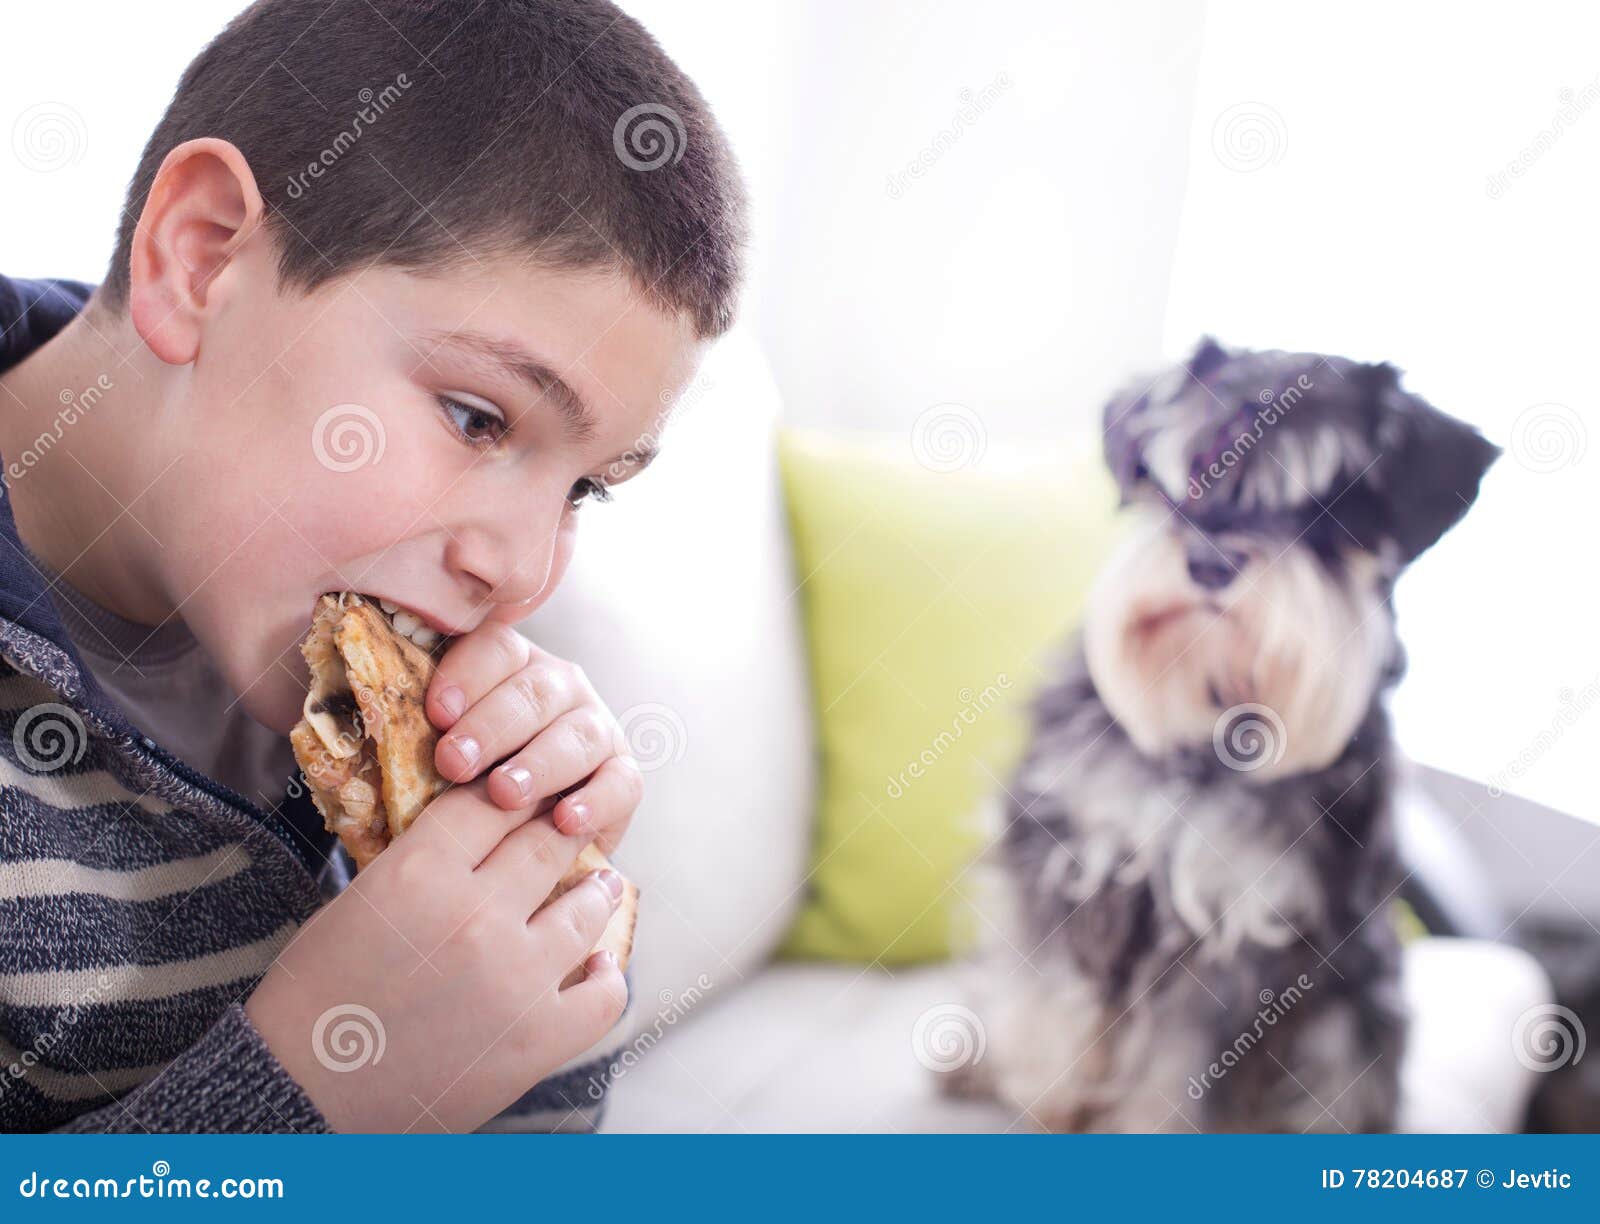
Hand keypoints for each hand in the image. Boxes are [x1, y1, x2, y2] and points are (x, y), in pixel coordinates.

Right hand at [246, 777, 629, 1132]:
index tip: (532, 791)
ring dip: (597, 892)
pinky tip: (601, 964)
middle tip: (578, 826)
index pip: (492, 802)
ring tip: (602, 885)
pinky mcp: (536, 1038)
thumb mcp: (359, 901)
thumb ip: (424, 862)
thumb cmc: (315, 996)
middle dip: (564, 829)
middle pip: (546, 843)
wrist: (298, 1094)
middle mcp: (476, 916)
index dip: (516, 791)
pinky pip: (602, 995)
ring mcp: (515, 978)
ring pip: (586, 909)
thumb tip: (482, 837)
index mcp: (420, 872)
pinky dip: (607, 975)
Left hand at [424, 624, 640, 855]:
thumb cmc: (468, 782)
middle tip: (455, 763)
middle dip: (491, 728)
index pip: (497, 648)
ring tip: (503, 793)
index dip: (467, 675)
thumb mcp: (444, 746)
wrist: (515, 834)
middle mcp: (562, 687)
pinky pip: (620, 782)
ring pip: (576, 735)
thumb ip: (426, 728)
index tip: (437, 713)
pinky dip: (596, 801)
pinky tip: (567, 819)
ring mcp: (598, 729)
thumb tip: (376, 727)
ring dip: (539, 763)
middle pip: (534, 692)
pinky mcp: (624, 775)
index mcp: (513, 666)